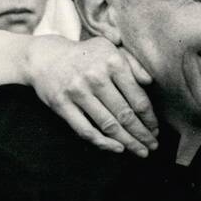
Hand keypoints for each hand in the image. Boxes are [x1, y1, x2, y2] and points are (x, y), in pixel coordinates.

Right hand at [26, 35, 157, 156]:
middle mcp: (95, 76)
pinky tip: (117, 148)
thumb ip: (132, 64)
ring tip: (140, 151)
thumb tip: (149, 82)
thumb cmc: (85, 56)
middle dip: (142, 134)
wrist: (44, 57)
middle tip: (152, 146)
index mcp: (112, 61)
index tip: (155, 129)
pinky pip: (86, 130)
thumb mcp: (109, 49)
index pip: (137, 98)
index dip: (149, 118)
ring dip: (128, 142)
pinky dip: (104, 143)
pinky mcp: (62, 105)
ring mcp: (77, 91)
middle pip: (125, 115)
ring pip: (108, 125)